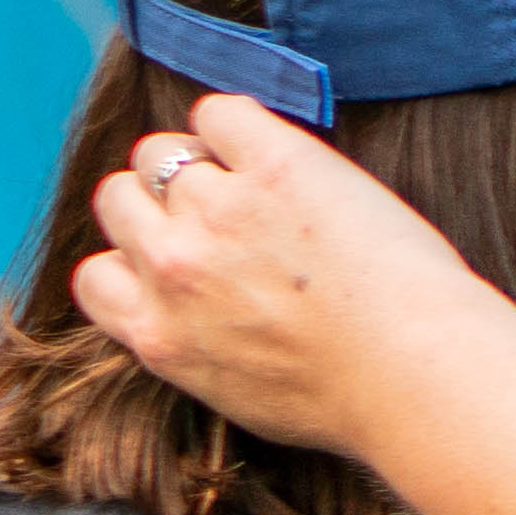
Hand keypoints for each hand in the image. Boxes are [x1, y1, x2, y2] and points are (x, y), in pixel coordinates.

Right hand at [73, 93, 488, 452]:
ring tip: (262, 185)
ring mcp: (217, 210)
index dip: (137, 260)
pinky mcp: (276, 165)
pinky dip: (240, 126)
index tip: (182, 262)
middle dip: (162, 203)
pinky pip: (221, 114)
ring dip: (201, 160)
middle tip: (228, 216)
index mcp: (157, 334)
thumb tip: (199, 321)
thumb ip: (201, 348)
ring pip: (162, 152)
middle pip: (119, 200)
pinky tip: (284, 154)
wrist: (419, 374)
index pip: (97, 275)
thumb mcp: (245, 396)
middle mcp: (171, 268)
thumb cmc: (359, 400)